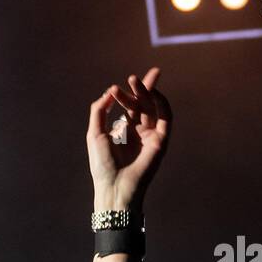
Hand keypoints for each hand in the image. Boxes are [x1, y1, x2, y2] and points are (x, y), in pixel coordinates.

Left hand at [87, 67, 171, 209]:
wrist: (113, 185)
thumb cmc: (102, 164)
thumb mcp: (95, 133)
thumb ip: (99, 111)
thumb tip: (108, 92)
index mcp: (125, 132)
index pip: (130, 107)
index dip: (125, 95)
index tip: (114, 89)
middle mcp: (140, 132)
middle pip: (144, 104)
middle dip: (141, 88)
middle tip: (134, 76)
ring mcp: (151, 136)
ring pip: (153, 108)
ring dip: (146, 93)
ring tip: (136, 80)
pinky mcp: (161, 141)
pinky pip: (166, 118)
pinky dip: (162, 104)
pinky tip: (154, 93)